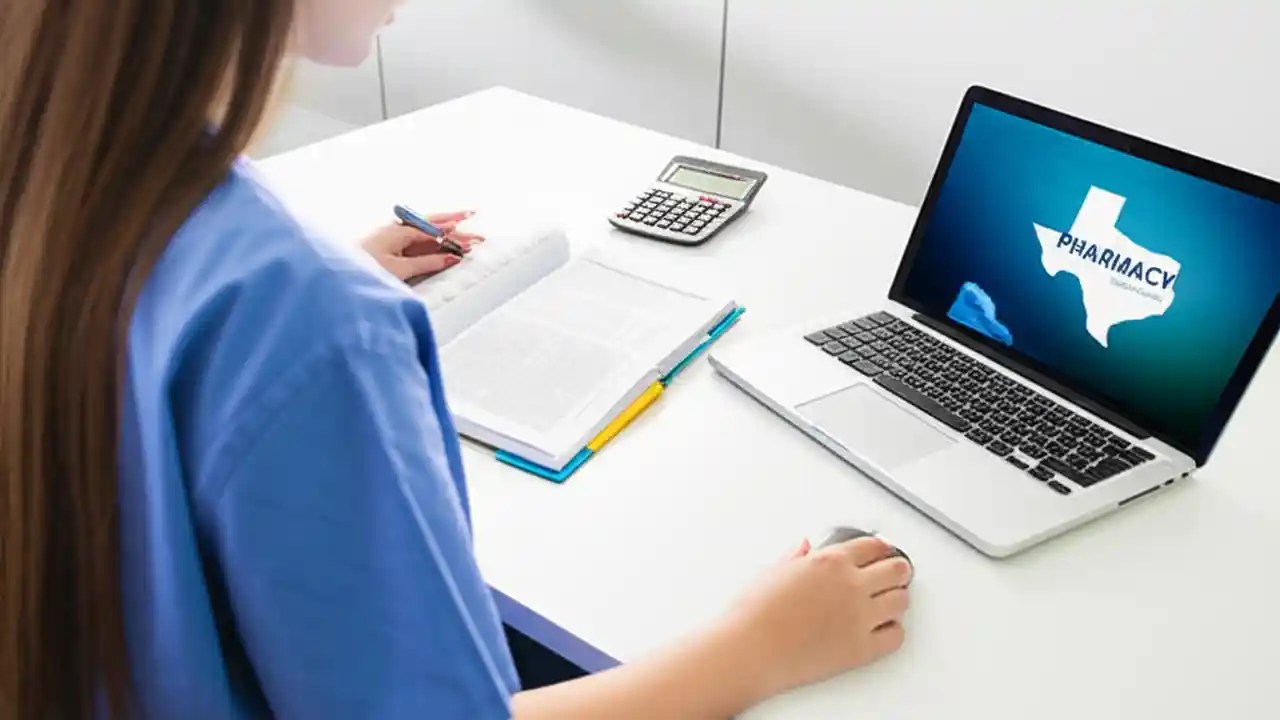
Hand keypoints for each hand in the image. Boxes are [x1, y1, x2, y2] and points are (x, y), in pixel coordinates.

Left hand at [362, 211, 484, 281]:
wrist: (337, 276)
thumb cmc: (365, 270)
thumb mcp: (400, 270)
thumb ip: (427, 262)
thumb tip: (451, 257)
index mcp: (399, 231)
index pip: (434, 230)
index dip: (455, 234)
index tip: (472, 237)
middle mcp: (396, 228)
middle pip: (431, 224)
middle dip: (454, 223)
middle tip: (475, 222)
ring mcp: (391, 235)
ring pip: (424, 229)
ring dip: (444, 229)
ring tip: (463, 225)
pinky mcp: (388, 244)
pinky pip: (415, 238)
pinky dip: (432, 237)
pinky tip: (440, 235)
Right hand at [723, 536, 911, 697]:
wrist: (750, 650)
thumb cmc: (754, 613)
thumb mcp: (774, 571)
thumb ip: (797, 557)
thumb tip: (804, 549)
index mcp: (831, 561)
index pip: (874, 546)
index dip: (880, 547)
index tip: (881, 550)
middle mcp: (851, 585)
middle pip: (897, 569)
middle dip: (897, 569)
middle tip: (894, 573)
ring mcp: (860, 617)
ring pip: (902, 601)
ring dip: (897, 598)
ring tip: (889, 599)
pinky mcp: (862, 648)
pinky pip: (895, 636)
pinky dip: (893, 630)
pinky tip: (883, 627)